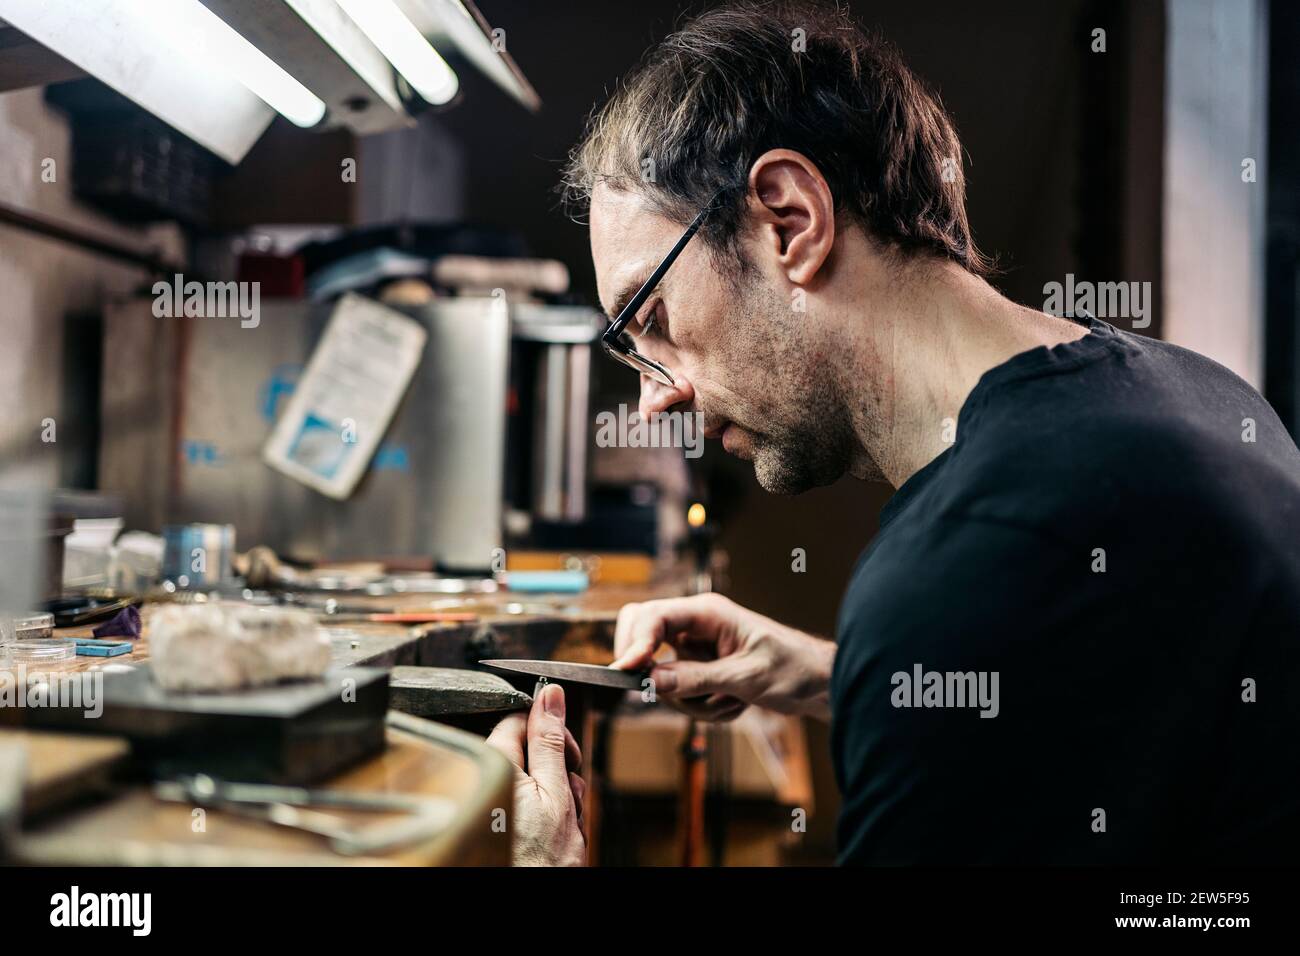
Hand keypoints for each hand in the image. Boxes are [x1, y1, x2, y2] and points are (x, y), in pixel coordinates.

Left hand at [485, 683, 586, 865]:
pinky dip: (544, 814)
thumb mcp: (556, 790)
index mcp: (492, 763)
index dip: (550, 732)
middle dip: (557, 769)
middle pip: (528, 751)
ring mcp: (489, 801)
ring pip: (532, 779)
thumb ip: (550, 740)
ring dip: (556, 794)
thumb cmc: (539, 859)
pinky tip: (552, 833)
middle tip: (569, 794)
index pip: (519, 721)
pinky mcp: (496, 821)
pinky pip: (524, 803)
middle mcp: (483, 779)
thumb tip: (550, 694)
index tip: (567, 753)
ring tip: (564, 822)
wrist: (532, 894)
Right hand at [611, 593, 835, 720]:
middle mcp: (695, 625)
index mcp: (707, 612)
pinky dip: (701, 708)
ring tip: (731, 703)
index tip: (625, 672)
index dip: (634, 643)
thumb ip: (697, 678)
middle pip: (642, 635)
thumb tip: (651, 681)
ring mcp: (695, 648)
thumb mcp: (745, 677)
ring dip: (690, 701)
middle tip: (668, 694)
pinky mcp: (699, 669)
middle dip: (652, 672)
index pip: (653, 616)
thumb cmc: (793, 667)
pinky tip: (733, 705)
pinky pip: (678, 692)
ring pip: (658, 675)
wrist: (818, 683)